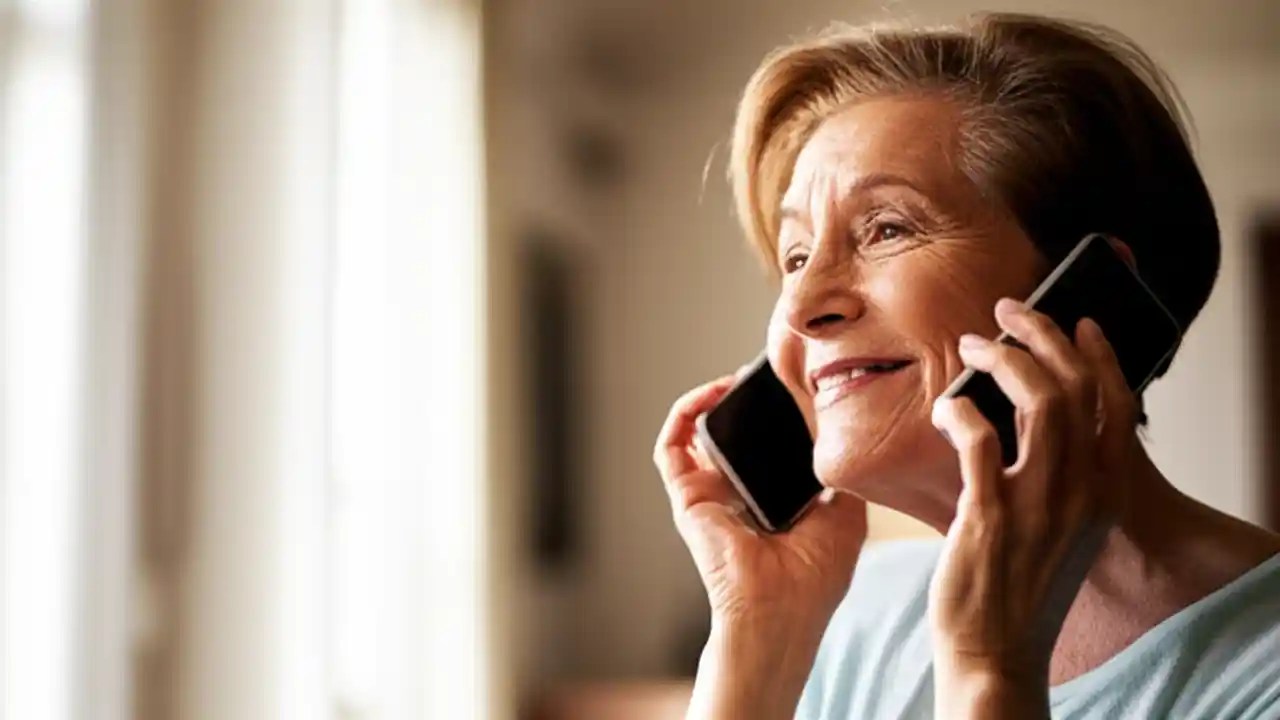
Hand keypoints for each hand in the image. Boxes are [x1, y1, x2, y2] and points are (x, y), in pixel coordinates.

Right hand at [654, 373, 866, 717]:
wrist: (780, 612)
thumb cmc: (813, 579)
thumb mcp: (845, 514)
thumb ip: (840, 474)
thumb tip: (843, 430)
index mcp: (770, 499)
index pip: (766, 446)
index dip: (776, 413)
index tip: (797, 384)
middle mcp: (735, 494)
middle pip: (732, 433)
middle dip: (745, 399)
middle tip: (769, 371)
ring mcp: (707, 494)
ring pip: (697, 432)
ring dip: (712, 398)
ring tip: (740, 376)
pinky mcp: (687, 496)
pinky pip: (671, 446)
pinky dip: (686, 413)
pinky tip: (713, 392)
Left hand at [928, 299, 1138, 713]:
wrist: (997, 649)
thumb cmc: (1020, 583)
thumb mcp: (1063, 526)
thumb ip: (1059, 474)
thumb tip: (1025, 412)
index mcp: (1106, 493)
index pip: (1118, 403)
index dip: (1098, 354)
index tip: (1077, 321)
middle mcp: (1084, 493)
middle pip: (1077, 387)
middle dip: (1043, 335)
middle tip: (1009, 312)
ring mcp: (1040, 504)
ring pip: (1039, 401)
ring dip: (1002, 359)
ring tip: (973, 345)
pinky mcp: (990, 515)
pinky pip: (977, 438)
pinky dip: (958, 411)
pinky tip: (944, 410)